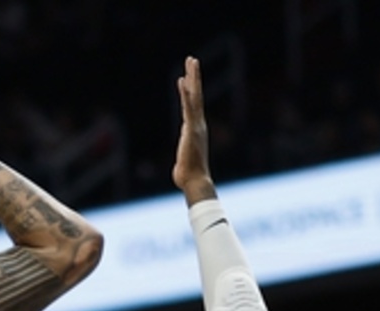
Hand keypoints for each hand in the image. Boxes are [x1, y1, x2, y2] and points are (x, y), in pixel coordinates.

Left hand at [172, 56, 216, 202]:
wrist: (195, 181)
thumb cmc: (188, 176)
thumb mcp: (184, 161)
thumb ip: (183, 158)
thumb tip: (181, 168)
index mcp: (195, 129)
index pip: (192, 105)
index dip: (190, 90)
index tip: (186, 76)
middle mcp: (198, 124)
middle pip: (196, 95)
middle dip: (194, 77)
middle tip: (192, 59)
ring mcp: (196, 125)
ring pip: (195, 96)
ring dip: (193, 78)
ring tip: (191, 61)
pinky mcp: (191, 129)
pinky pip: (188, 108)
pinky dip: (186, 94)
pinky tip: (183, 80)